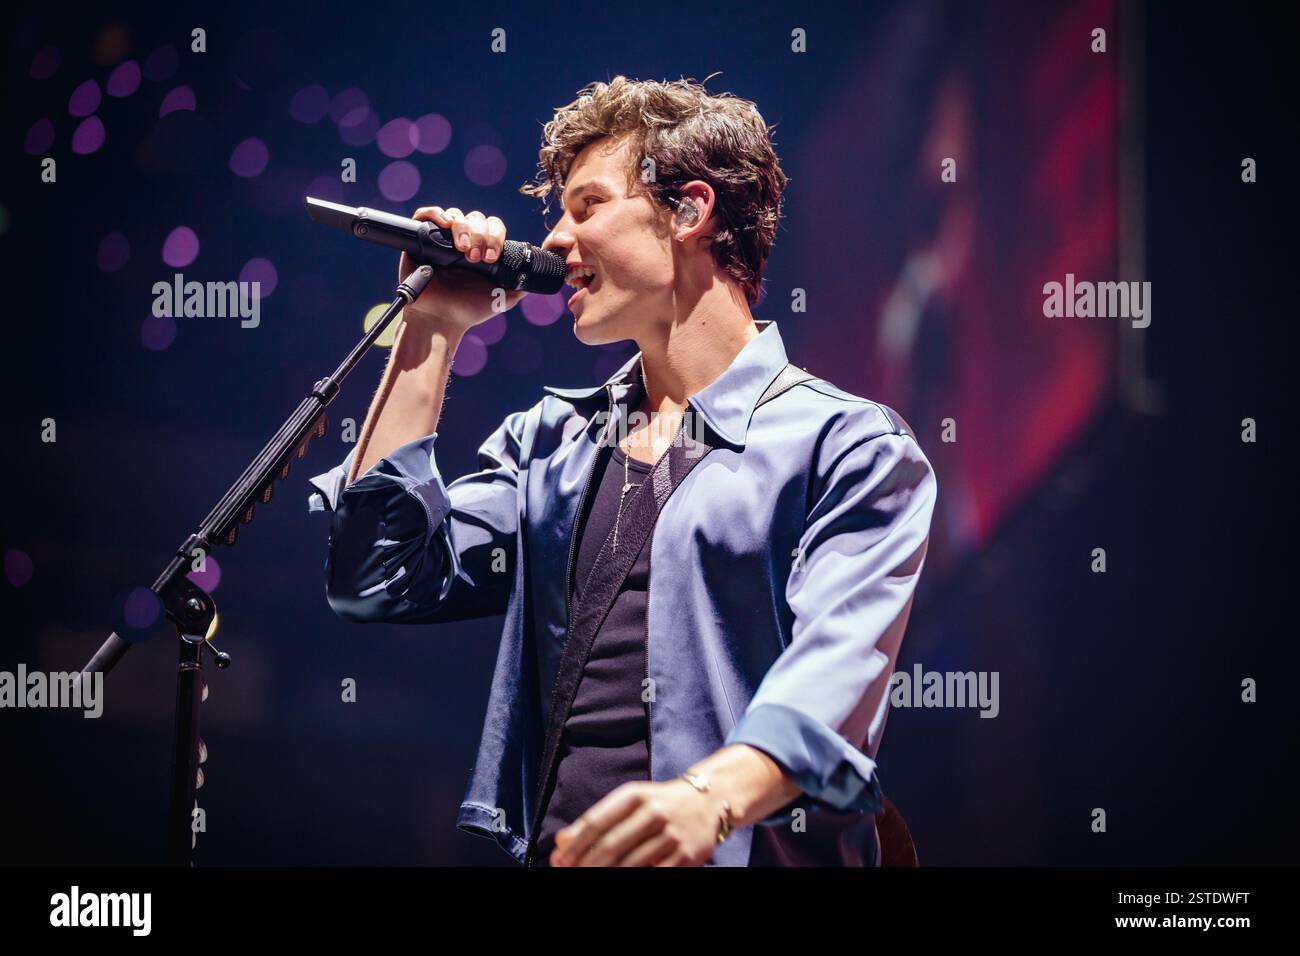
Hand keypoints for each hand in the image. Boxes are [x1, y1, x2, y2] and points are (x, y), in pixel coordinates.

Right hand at [398, 205, 527, 331]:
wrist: (441, 320)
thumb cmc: (468, 311)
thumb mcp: (502, 299)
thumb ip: (519, 287)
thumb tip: (535, 277)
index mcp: (482, 249)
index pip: (492, 227)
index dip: (495, 236)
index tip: (492, 258)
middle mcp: (462, 241)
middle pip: (475, 219)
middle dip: (480, 235)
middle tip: (475, 257)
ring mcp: (440, 240)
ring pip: (455, 215)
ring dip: (462, 228)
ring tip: (461, 249)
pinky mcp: (419, 240)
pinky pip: (424, 215)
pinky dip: (434, 213)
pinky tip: (444, 223)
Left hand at [550, 779, 724, 866]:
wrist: (709, 799)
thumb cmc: (660, 803)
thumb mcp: (630, 801)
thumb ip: (597, 820)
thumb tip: (561, 842)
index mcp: (635, 795)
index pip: (597, 821)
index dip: (575, 845)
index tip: (559, 860)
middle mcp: (654, 812)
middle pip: (612, 845)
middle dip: (586, 864)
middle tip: (570, 874)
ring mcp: (671, 835)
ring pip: (631, 863)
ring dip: (607, 875)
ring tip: (589, 880)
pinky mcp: (686, 855)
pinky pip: (655, 874)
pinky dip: (635, 879)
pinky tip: (622, 880)